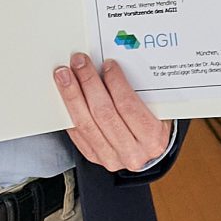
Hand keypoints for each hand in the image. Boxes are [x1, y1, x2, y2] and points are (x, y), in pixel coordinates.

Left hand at [53, 53, 172, 172]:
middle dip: (89, 83)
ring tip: (64, 76)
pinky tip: (64, 96)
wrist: (149, 153)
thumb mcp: (156, 110)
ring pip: (85, 123)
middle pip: (103, 113)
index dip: (115, 82)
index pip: (128, 106)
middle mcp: (131, 151)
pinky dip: (69, 112)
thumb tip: (112, 66)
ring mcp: (111, 157)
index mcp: (152, 137)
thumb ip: (139, 92)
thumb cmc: (153, 126)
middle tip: (80, 63)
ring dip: (72, 95)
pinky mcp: (94, 157)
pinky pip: (77, 133)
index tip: (107, 64)